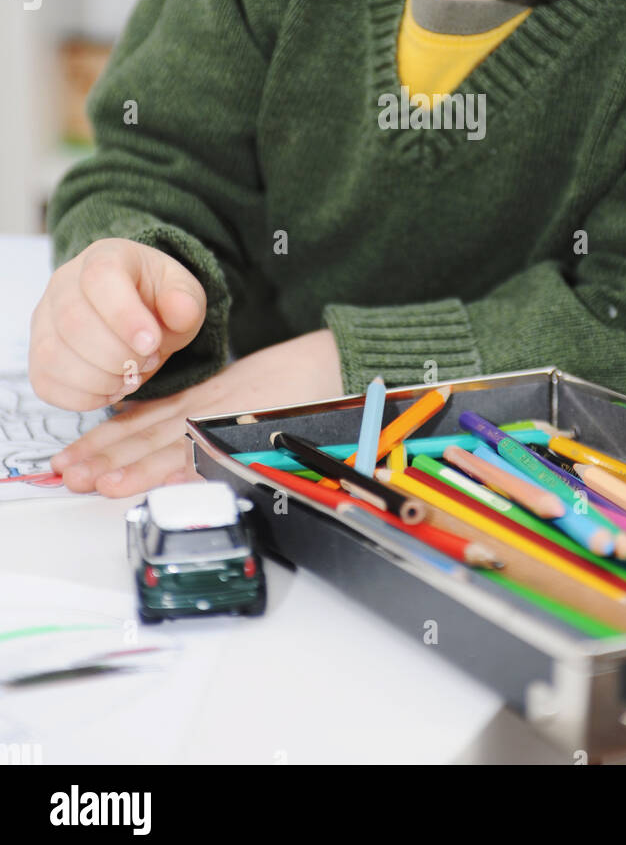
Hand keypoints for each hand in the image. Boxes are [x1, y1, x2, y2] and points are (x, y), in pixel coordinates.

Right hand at [29, 237, 206, 411]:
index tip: (151, 343)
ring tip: (131, 377)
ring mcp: (44, 320)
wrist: (137, 314)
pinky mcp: (38, 356)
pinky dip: (83, 397)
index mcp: (104, 257)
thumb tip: (180, 310)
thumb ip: (186, 300)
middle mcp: (63, 283)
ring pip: (53, 356)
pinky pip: (46, 384)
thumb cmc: (157, 299)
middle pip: (73, 321)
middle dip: (117, 354)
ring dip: (100, 379)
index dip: (124, 315)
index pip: (100, 277)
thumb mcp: (183, 293)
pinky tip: (110, 389)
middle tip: (147, 361)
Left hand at [50, 328, 343, 496]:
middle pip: (149, 434)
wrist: (338, 361)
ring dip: (135, 467)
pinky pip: (220, 451)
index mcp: (205, 400)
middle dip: (106, 456)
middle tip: (69, 474)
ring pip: (175, 445)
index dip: (106, 439)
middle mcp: (210, 409)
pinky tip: (166, 484)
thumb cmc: (296, 380)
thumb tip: (173, 447)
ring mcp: (233, 418)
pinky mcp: (258, 427)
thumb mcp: (242, 391)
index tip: (72, 457)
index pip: (144, 421)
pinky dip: (193, 469)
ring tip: (100, 483)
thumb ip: (208, 414)